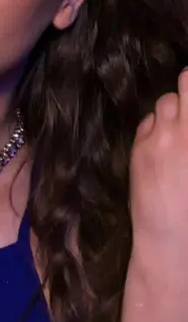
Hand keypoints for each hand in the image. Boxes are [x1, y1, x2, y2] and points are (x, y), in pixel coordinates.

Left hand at [130, 68, 187, 249]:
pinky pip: (146, 123)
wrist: (172, 239)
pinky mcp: (138, 147)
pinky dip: (154, 128)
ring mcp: (159, 137)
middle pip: (185, 83)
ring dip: (173, 109)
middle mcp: (183, 131)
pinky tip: (161, 146)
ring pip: (164, 102)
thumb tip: (186, 121)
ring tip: (178, 129)